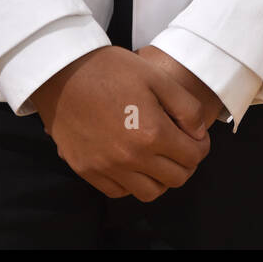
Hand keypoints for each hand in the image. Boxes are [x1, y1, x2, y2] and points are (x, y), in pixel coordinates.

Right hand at [31, 46, 210, 201]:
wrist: (62, 71)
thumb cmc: (110, 69)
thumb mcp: (155, 76)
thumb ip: (186, 107)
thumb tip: (199, 134)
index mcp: (151, 132)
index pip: (193, 157)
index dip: (200, 146)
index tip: (195, 137)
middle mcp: (130, 157)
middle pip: (175, 179)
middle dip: (185, 163)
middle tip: (180, 146)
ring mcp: (106, 167)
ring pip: (149, 192)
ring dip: (160, 178)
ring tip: (157, 156)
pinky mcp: (87, 170)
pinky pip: (119, 191)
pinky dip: (131, 182)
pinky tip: (131, 161)